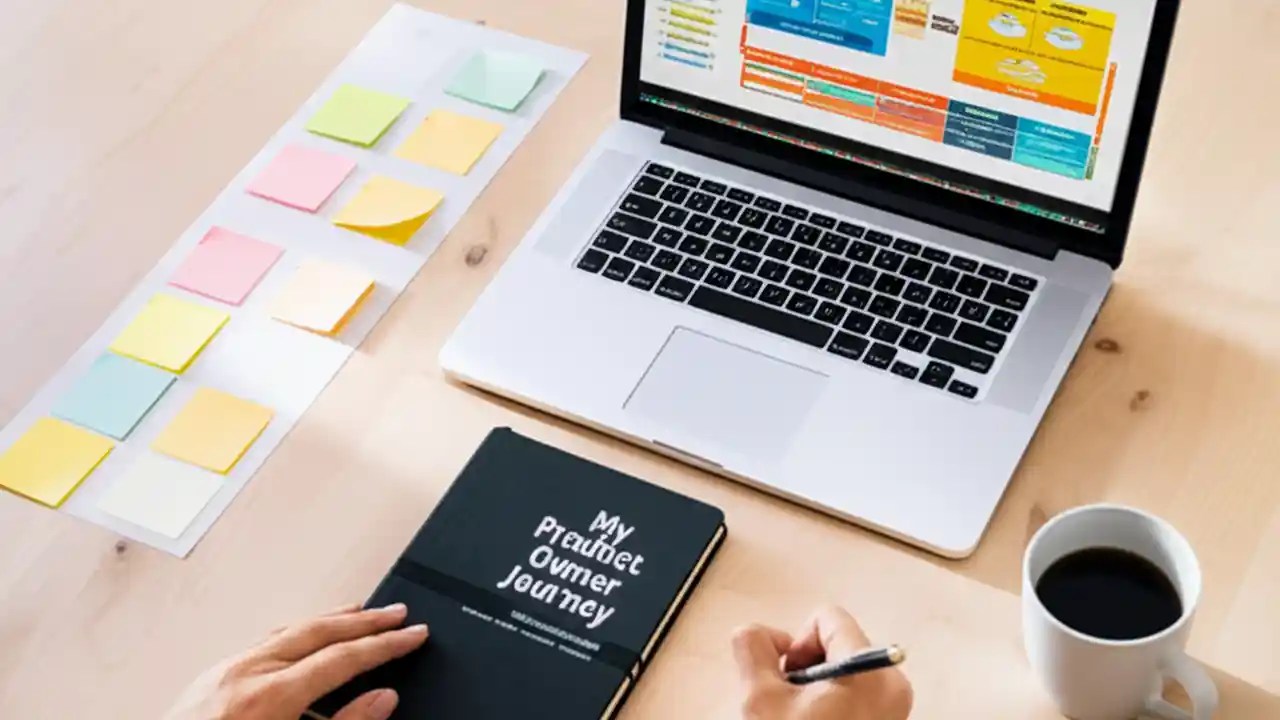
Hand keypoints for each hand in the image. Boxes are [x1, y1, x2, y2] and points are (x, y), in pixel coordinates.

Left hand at [164, 603, 427, 719]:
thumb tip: (382, 698)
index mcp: (270, 698)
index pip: (344, 658)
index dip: (385, 644)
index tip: (412, 634)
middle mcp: (246, 674)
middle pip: (319, 631)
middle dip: (364, 621)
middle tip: (397, 613)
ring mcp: (224, 672)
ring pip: (288, 630)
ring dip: (329, 620)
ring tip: (359, 612)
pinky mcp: (209, 678)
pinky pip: (263, 641)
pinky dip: (294, 632)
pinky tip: (303, 635)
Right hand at [733, 605, 911, 719]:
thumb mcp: (759, 699)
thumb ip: (751, 647)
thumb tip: (761, 636)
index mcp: (869, 671)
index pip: (828, 618)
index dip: (795, 642)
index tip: (786, 676)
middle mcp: (892, 685)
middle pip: (836, 644)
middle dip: (805, 669)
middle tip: (790, 704)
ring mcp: (895, 708)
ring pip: (842, 671)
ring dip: (814, 690)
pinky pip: (853, 694)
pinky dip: (830, 706)